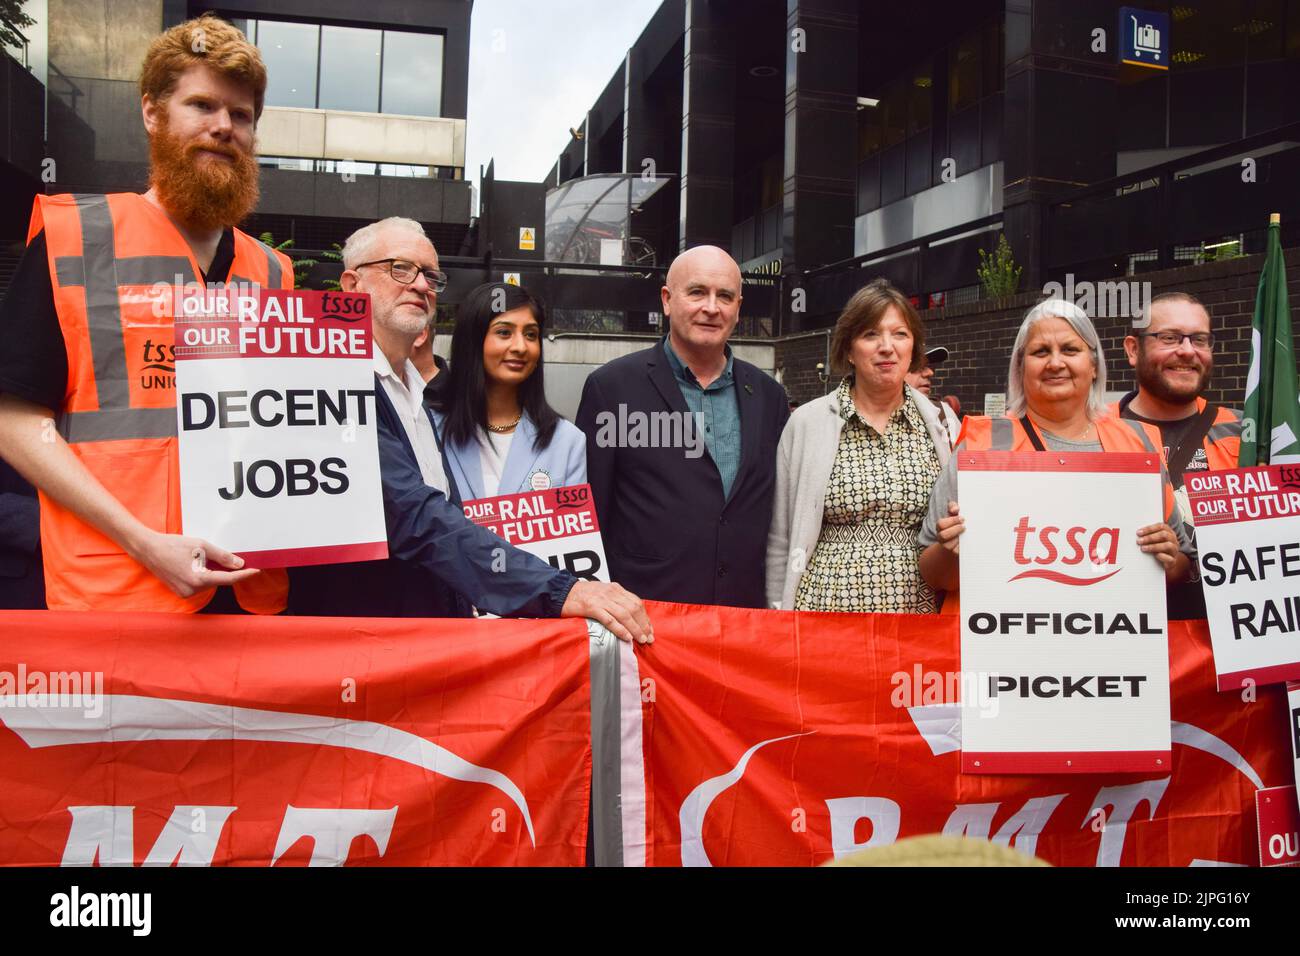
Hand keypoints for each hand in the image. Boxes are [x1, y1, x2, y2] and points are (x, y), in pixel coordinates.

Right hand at [133, 531, 259, 597]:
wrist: (148, 550)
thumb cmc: (174, 545)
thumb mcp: (201, 546)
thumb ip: (222, 556)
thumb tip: (239, 564)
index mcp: (199, 579)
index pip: (228, 579)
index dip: (244, 575)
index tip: (256, 570)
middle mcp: (192, 590)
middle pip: (218, 580)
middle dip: (222, 569)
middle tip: (215, 555)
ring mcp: (186, 593)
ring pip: (209, 583)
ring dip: (210, 572)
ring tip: (196, 557)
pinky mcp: (181, 593)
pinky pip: (199, 585)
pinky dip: (202, 575)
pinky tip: (192, 564)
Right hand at [561, 580, 652, 644]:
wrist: (562, 591)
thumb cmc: (582, 595)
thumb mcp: (603, 593)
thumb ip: (615, 601)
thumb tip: (630, 617)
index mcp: (615, 588)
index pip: (636, 602)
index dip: (645, 617)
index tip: (650, 630)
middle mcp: (611, 592)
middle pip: (634, 609)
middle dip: (643, 624)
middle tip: (648, 638)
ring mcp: (602, 600)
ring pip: (624, 615)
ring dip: (635, 628)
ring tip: (640, 640)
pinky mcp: (592, 607)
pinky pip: (609, 619)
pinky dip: (620, 629)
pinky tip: (626, 637)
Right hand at [935, 501, 964, 554]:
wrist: (959, 541)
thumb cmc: (957, 525)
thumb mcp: (954, 515)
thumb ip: (953, 508)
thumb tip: (955, 509)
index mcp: (941, 527)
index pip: (941, 524)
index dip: (952, 521)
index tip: (962, 518)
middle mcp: (941, 537)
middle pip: (943, 535)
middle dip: (955, 530)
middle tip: (964, 526)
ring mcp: (947, 546)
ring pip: (948, 546)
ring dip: (958, 538)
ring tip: (966, 533)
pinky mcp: (954, 553)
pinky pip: (956, 552)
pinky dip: (962, 546)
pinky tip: (967, 541)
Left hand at [1137, 522, 1178, 569]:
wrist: (1166, 562)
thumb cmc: (1158, 548)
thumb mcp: (1154, 540)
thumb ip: (1148, 535)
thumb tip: (1137, 534)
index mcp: (1169, 532)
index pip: (1161, 527)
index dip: (1149, 529)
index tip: (1138, 533)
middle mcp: (1173, 540)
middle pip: (1164, 535)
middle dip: (1150, 538)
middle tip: (1139, 541)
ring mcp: (1174, 550)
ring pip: (1168, 546)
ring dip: (1154, 546)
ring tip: (1143, 548)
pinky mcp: (1173, 561)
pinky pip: (1170, 558)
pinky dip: (1163, 556)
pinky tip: (1156, 555)